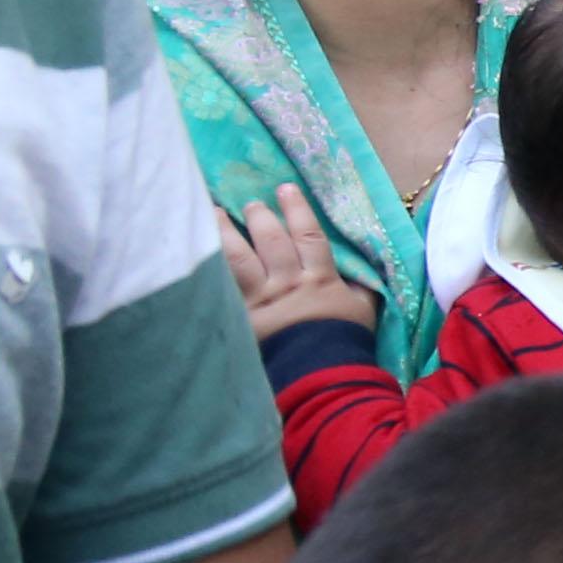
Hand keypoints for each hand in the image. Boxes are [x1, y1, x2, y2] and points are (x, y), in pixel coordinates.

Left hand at [215, 192, 373, 342]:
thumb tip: (363, 268)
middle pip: (271, 239)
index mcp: (319, 277)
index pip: (307, 234)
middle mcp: (288, 281)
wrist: (320, 374)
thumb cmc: (344, 340)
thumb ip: (360, 285)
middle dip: (260, 216)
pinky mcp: (242, 316)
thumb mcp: (362, 309)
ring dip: (226, 231)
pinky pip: (223, 285)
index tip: (285, 188)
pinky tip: (200, 251)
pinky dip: (211, 266)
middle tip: (251, 202)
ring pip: (239, 257)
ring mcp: (261, 298)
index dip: (296, 209)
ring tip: (216, 212)